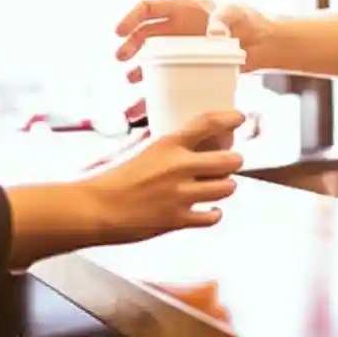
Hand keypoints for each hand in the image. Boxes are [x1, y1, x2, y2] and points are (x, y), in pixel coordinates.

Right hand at [5, 111, 244, 268]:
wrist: (97, 209)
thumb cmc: (116, 180)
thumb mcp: (145, 152)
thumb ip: (171, 150)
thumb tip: (193, 145)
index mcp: (168, 144)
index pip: (209, 123)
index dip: (230, 118)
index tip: (240, 118)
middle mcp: (180, 167)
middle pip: (230, 160)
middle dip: (233, 162)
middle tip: (228, 164)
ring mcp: (182, 195)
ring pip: (228, 188)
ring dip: (225, 187)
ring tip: (217, 186)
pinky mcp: (179, 220)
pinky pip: (214, 216)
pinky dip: (214, 213)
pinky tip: (209, 209)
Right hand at [115, 0, 273, 82]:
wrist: (263, 43)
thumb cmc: (249, 20)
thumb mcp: (236, 14)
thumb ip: (224, 20)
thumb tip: (213, 35)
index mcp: (181, 8)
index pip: (148, 7)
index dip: (130, 17)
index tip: (119, 32)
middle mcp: (177, 28)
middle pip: (145, 34)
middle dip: (130, 45)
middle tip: (121, 58)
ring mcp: (181, 49)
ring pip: (151, 58)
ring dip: (138, 68)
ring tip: (131, 79)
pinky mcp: (189, 68)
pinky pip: (166, 80)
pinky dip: (153, 93)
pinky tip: (143, 107)